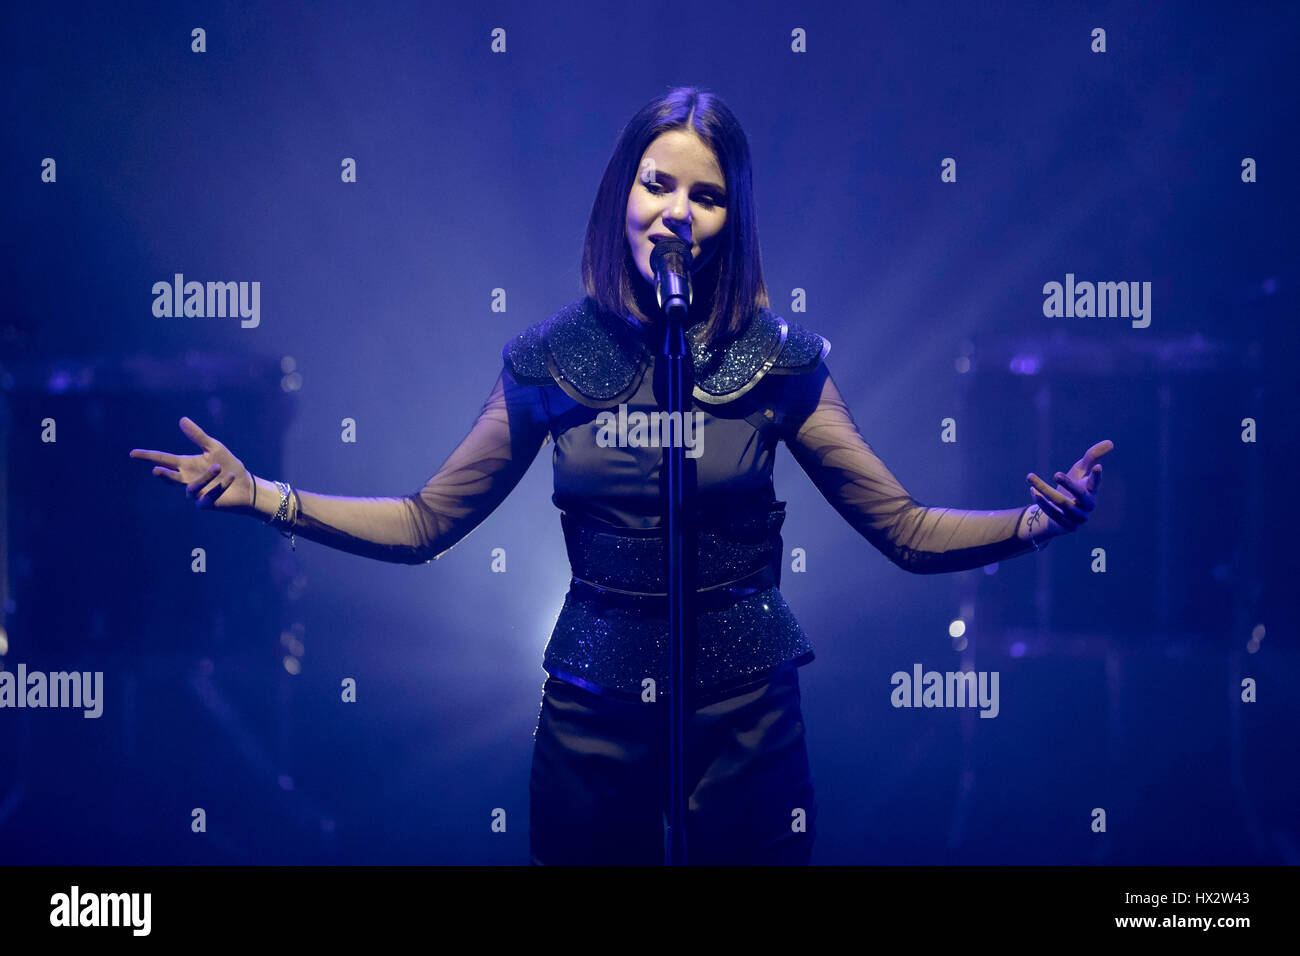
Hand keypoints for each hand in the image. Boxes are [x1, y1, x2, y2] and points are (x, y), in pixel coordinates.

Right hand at [129, 417, 254, 512]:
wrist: (245, 484)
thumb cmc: (228, 465)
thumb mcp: (214, 448)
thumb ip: (198, 436)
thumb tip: (182, 419)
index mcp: (185, 465)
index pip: (163, 459)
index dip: (148, 456)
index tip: (132, 453)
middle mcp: (187, 479)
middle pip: (169, 478)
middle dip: (163, 475)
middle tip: (156, 470)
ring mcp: (196, 493)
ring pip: (192, 487)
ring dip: (205, 476)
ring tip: (218, 467)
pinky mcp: (207, 503)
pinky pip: (208, 496)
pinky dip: (219, 486)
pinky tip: (230, 477)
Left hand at [1026, 439, 1112, 534]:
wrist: (1063, 514)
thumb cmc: (1074, 487)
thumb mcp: (1081, 470)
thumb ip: (1092, 457)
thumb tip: (1111, 442)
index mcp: (1092, 490)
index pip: (1095, 483)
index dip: (1097, 476)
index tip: (1097, 467)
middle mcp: (1088, 505)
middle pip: (1079, 495)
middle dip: (1068, 484)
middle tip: (1056, 474)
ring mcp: (1078, 517)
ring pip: (1061, 504)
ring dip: (1044, 490)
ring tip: (1030, 478)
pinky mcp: (1067, 526)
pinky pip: (1052, 513)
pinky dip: (1041, 502)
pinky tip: (1033, 491)